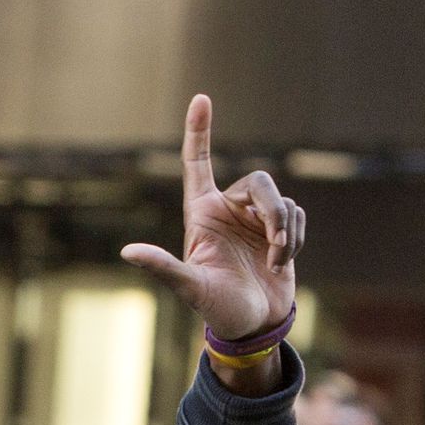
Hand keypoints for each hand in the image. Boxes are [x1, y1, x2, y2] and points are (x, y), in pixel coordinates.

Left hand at [121, 95, 302, 384]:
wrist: (253, 326)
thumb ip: (163, 267)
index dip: (198, 131)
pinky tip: (282, 263)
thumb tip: (127, 252)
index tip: (201, 98)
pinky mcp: (280, 230)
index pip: (196, 164)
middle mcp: (228, 210)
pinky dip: (296, 240)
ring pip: (282, 201)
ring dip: (286, 234)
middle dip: (273, 211)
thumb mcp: (189, 287)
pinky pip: (297, 216)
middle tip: (276, 245)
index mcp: (201, 214)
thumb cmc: (216, 309)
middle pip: (259, 182)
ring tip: (275, 264)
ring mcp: (255, 219)